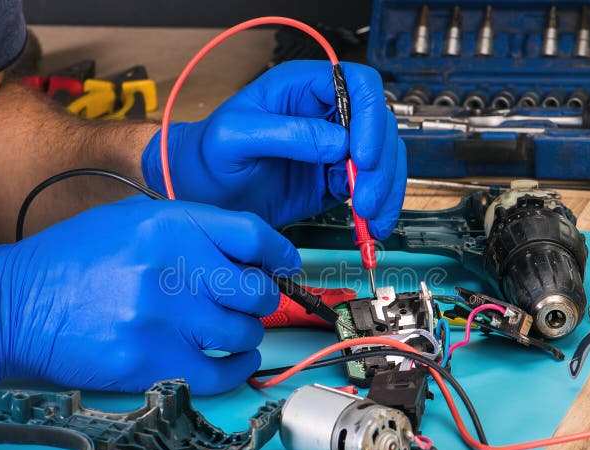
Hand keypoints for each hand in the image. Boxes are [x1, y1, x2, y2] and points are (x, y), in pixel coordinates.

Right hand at [0, 196, 299, 394]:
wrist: (15, 305)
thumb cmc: (74, 260)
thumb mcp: (132, 219)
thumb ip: (190, 228)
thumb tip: (244, 252)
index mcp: (170, 225)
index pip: (253, 234)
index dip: (280, 253)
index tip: (286, 266)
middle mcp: (173, 269)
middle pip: (257, 290)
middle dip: (261, 298)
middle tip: (249, 302)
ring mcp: (165, 320)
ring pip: (244, 333)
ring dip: (246, 333)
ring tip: (231, 330)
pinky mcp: (153, 363)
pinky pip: (222, 373)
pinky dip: (236, 368)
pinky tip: (231, 360)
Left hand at [141, 60, 406, 238]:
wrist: (204, 194)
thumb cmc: (209, 156)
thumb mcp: (234, 137)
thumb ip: (284, 133)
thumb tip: (336, 141)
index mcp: (301, 88)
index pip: (357, 84)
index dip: (369, 116)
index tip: (363, 154)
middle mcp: (324, 114)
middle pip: (379, 125)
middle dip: (379, 164)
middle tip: (363, 197)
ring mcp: (334, 148)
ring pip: (383, 158)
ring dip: (385, 189)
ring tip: (370, 219)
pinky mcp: (335, 179)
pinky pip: (372, 186)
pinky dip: (379, 206)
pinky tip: (370, 224)